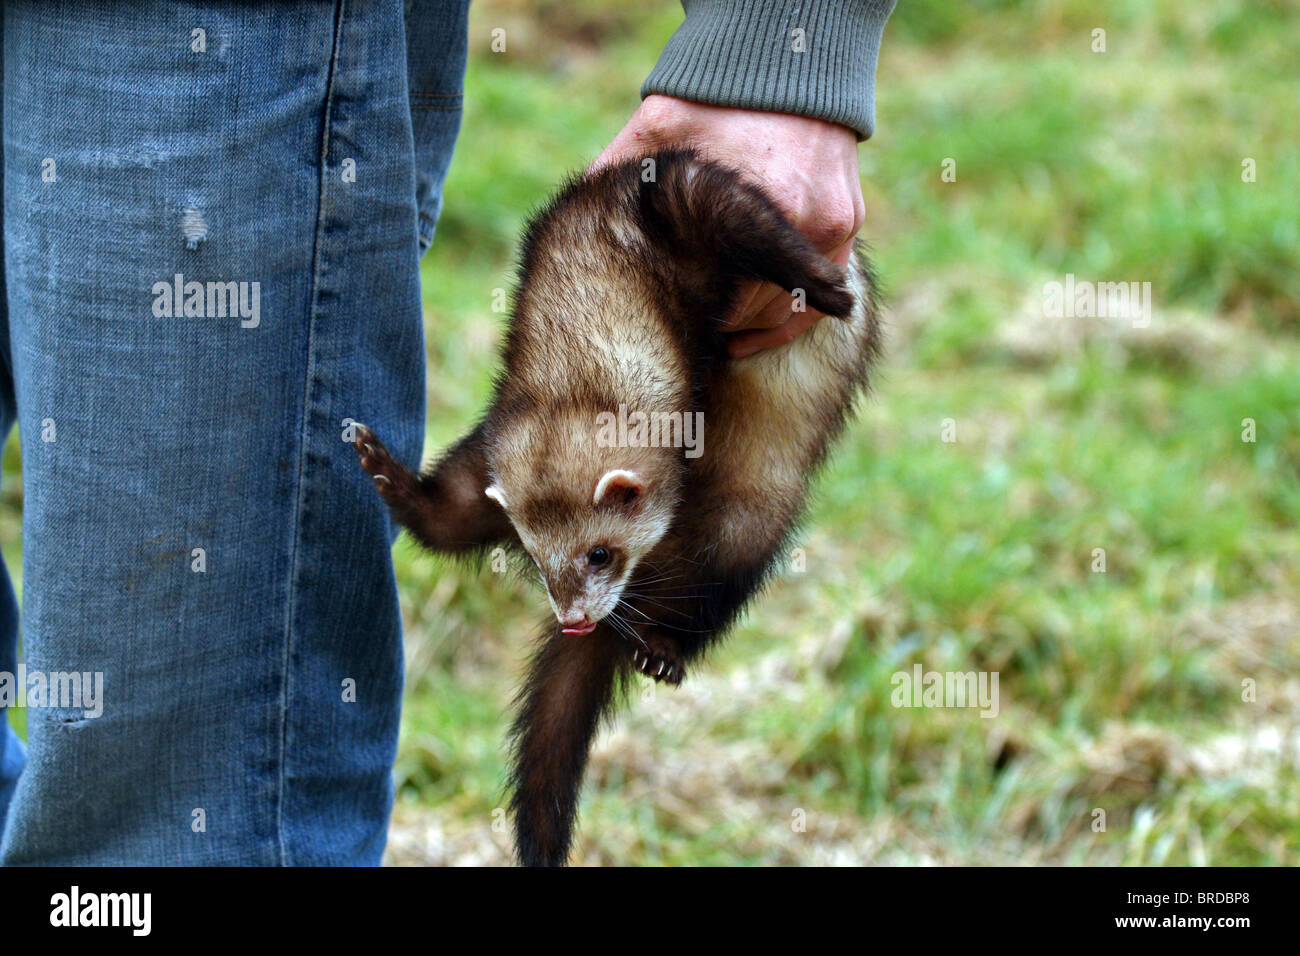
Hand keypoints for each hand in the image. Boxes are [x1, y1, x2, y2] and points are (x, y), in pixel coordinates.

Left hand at [592, 95, 863, 356]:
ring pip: (788, 307)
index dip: (695, 321)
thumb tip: (572, 224)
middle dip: (719, 321)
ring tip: (723, 330)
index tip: (674, 330)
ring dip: (754, 321)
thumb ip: (615, 173)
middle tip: (690, 330)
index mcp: (742, 205)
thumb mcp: (655, 130)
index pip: (721, 301)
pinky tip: (760, 330)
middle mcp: (792, 219)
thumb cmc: (712, 101)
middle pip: (752, 309)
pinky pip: (825, 292)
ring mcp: (827, 225)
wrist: (786, 64)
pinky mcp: (846, 223)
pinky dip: (794, 314)